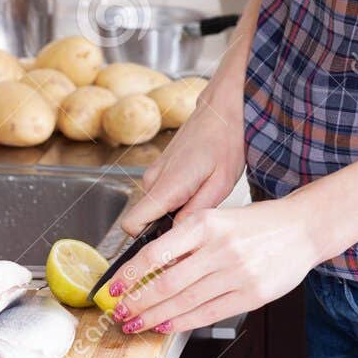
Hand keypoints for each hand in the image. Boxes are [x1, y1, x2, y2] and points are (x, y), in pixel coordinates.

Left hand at [106, 195, 327, 334]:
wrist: (302, 229)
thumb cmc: (256, 223)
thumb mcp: (217, 218)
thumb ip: (187, 240)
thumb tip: (150, 268)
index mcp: (206, 223)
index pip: (156, 252)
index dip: (129, 275)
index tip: (113, 288)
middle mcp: (219, 247)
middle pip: (166, 283)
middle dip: (137, 302)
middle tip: (119, 312)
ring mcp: (236, 273)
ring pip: (184, 302)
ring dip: (154, 316)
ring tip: (136, 323)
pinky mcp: (251, 295)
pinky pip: (208, 313)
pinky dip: (182, 322)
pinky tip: (166, 325)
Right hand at [118, 79, 245, 235]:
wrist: (223, 109)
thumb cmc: (226, 141)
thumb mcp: (220, 184)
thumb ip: (194, 213)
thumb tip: (177, 237)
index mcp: (166, 185)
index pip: (131, 225)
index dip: (145, 242)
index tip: (167, 248)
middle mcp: (153, 179)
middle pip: (144, 221)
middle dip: (166, 229)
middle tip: (199, 225)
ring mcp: (154, 172)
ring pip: (153, 209)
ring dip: (173, 213)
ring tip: (204, 201)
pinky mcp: (160, 169)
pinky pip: (159, 196)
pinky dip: (176, 201)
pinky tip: (199, 191)